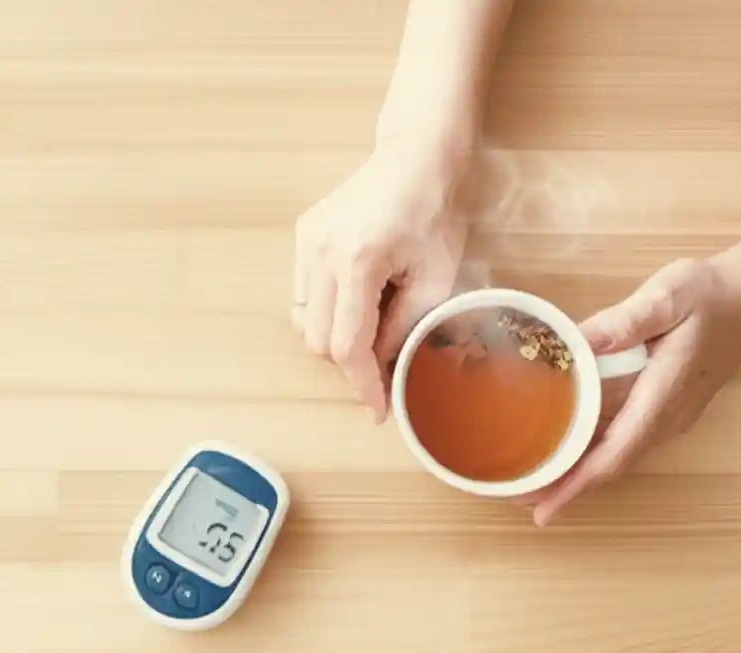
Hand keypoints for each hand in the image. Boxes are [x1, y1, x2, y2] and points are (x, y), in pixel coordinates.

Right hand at [293, 138, 479, 420]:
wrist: (418, 154)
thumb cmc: (437, 209)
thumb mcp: (437, 277)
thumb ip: (406, 329)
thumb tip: (383, 368)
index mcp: (358, 261)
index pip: (347, 345)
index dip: (363, 385)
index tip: (378, 409)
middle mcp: (321, 252)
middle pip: (318, 340)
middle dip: (349, 363)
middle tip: (384, 366)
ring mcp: (306, 242)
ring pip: (303, 320)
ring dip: (335, 337)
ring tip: (373, 327)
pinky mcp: (303, 235)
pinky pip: (304, 293)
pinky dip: (327, 311)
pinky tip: (360, 299)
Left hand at [528, 258, 740, 526]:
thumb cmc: (708, 294)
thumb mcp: (666, 297)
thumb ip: (623, 322)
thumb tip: (578, 342)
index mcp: (662, 395)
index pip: (615, 453)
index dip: (578, 484)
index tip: (545, 510)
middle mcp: (666, 416)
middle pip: (611, 464)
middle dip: (567, 487)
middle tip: (520, 499)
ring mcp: (667, 414)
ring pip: (616, 453)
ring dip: (576, 471)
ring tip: (532, 481)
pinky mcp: (663, 405)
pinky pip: (622, 435)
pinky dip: (590, 448)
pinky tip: (562, 444)